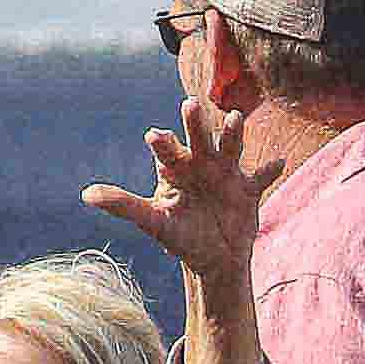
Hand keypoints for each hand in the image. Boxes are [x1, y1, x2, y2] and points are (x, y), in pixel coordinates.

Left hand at [84, 93, 266, 297]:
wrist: (216, 258)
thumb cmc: (181, 235)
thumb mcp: (153, 222)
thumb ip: (123, 205)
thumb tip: (85, 195)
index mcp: (176, 169)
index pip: (167, 153)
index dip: (162, 145)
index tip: (154, 136)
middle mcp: (201, 163)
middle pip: (198, 140)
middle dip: (195, 124)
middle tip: (189, 105)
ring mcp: (226, 173)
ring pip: (230, 148)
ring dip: (232, 135)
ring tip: (235, 120)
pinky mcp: (248, 189)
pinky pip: (260, 177)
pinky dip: (269, 170)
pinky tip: (278, 162)